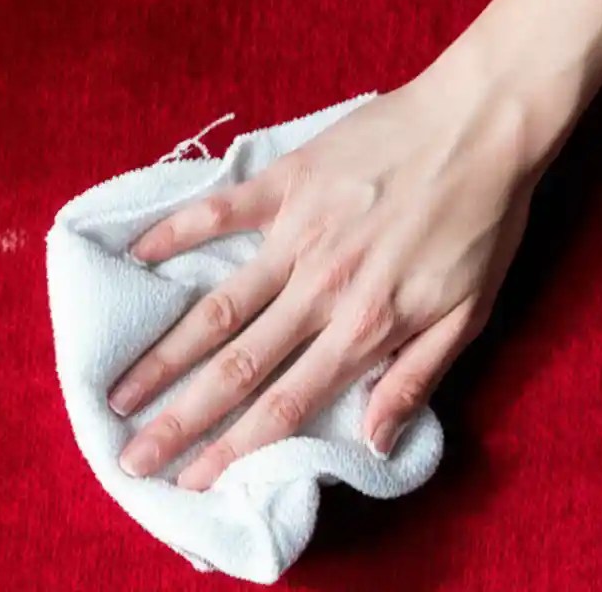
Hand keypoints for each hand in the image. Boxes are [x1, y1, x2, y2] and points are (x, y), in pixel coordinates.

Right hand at [109, 77, 557, 489]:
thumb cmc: (484, 222)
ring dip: (162, 352)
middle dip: (179, 418)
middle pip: (237, 367)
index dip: (233, 448)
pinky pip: (218, 212)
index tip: (188, 479)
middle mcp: (321, 288)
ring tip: (118, 387)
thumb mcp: (472, 314)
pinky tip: (134, 257)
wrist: (483, 123)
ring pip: (217, 305)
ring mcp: (297, 233)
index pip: (286, 406)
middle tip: (130, 453)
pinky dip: (174, 233)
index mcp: (367, 327)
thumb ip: (416, 378)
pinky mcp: (285, 183)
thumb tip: (374, 443)